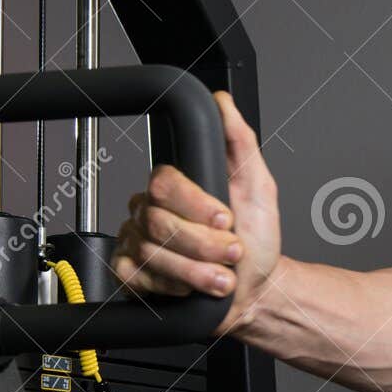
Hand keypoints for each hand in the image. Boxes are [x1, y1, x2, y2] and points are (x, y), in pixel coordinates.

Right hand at [113, 91, 282, 333]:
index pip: (164, 184)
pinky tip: (196, 289)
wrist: (259, 289)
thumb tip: (223, 102)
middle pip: (158, 222)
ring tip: (224, 276)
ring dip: (198, 271)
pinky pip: (137, 277)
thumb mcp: (259, 187)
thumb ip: (240, 142)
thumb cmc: (258, 240)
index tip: (227, 220)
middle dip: (205, 244)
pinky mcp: (132, 275)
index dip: (197, 206)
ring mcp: (137, 243)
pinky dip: (175, 286)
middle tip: (233, 251)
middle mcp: (150, 212)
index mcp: (176, 188)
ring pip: (151, 253)